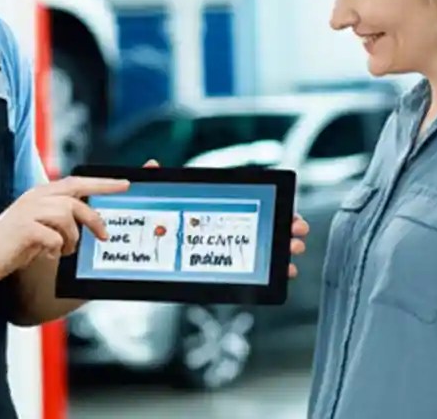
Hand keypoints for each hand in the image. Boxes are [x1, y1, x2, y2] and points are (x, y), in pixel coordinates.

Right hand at [0, 175, 129, 285]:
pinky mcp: (24, 229)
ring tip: (60, 250)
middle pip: (76, 198)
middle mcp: (35, 197)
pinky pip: (54, 237)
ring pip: (67, 217)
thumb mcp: (36, 228)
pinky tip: (44, 254)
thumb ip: (57, 221)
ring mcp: (28, 211)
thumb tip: (84, 227)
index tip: (125, 183)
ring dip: (70, 239)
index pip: (77, 182)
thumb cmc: (7, 245)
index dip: (102, 182)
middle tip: (104, 235)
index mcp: (39, 194)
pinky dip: (54, 249)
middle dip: (94, 218)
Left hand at [144, 161, 309, 278]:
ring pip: (261, 247)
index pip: (249, 199)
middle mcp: (223, 225)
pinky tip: (283, 271)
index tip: (288, 206)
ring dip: (282, 250)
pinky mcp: (222, 270)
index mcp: (213, 205)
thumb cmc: (149, 223)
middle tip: (296, 233)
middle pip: (262, 224)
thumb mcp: (153, 201)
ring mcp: (223, 248)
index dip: (272, 202)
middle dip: (284, 227)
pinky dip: (272, 271)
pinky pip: (252, 270)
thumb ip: (154, 181)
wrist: (140, 254)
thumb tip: (152, 164)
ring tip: (292, 253)